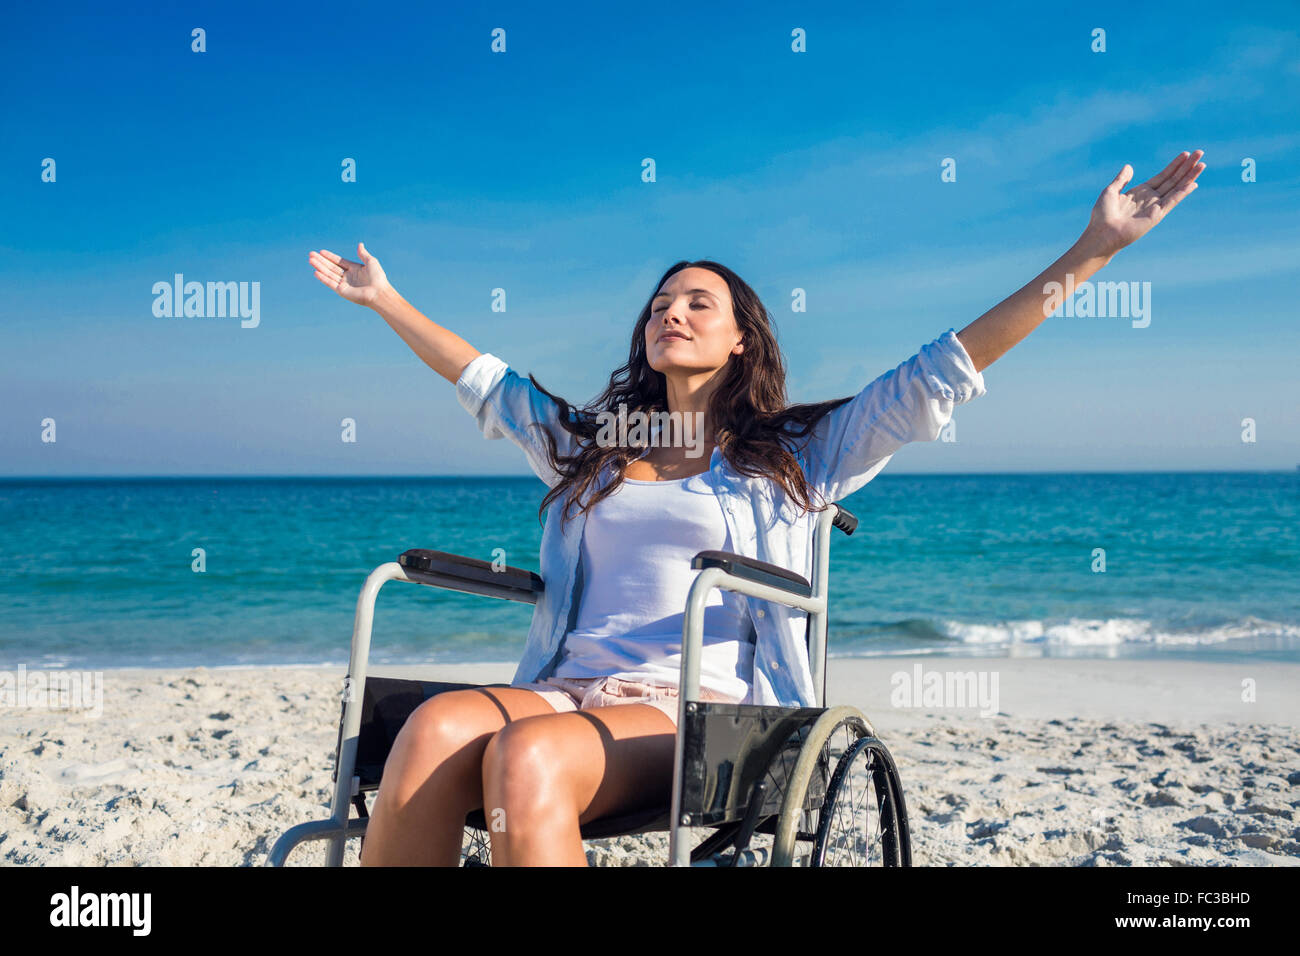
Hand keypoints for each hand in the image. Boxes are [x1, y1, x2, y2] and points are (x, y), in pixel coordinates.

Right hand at [308, 242, 391, 306]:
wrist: (378, 293)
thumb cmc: (377, 278)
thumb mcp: (371, 262)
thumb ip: (363, 253)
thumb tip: (360, 244)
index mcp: (355, 269)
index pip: (339, 261)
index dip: (330, 256)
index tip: (321, 251)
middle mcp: (348, 277)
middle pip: (331, 267)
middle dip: (321, 261)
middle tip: (310, 254)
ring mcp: (344, 284)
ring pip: (329, 273)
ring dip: (319, 267)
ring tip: (310, 260)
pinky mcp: (342, 291)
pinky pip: (330, 283)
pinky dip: (323, 278)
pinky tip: (316, 272)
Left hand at [1084, 150, 1204, 257]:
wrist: (1101, 233)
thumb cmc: (1102, 215)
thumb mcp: (1110, 191)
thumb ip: (1121, 179)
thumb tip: (1129, 166)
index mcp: (1140, 192)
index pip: (1162, 176)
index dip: (1174, 165)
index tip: (1186, 154)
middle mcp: (1150, 199)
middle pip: (1173, 179)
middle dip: (1186, 166)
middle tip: (1200, 152)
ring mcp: (1154, 207)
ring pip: (1176, 188)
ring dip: (1189, 176)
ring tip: (1202, 164)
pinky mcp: (1156, 216)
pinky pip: (1172, 201)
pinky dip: (1182, 192)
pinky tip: (1193, 183)